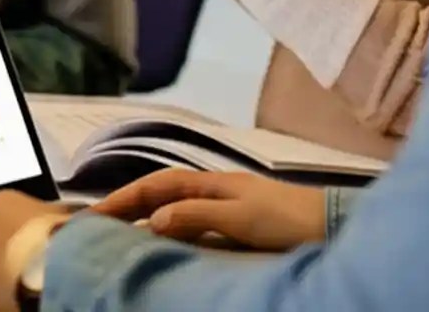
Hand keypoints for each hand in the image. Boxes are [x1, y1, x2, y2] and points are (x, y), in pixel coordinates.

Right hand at [90, 170, 325, 251]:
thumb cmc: (289, 220)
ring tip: (118, 236)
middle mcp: (213, 190)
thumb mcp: (241, 218)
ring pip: (172, 210)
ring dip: (144, 219)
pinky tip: (160, 246)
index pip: (155, 186)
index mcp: (211, 182)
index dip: (122, 199)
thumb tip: (151, 220)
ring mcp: (225, 207)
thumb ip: (196, 215)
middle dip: (126, 207)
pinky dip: (168, 232)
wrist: (335, 228)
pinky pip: (189, 225)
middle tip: (95, 225)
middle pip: (159, 195)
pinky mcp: (236, 227)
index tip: (93, 215)